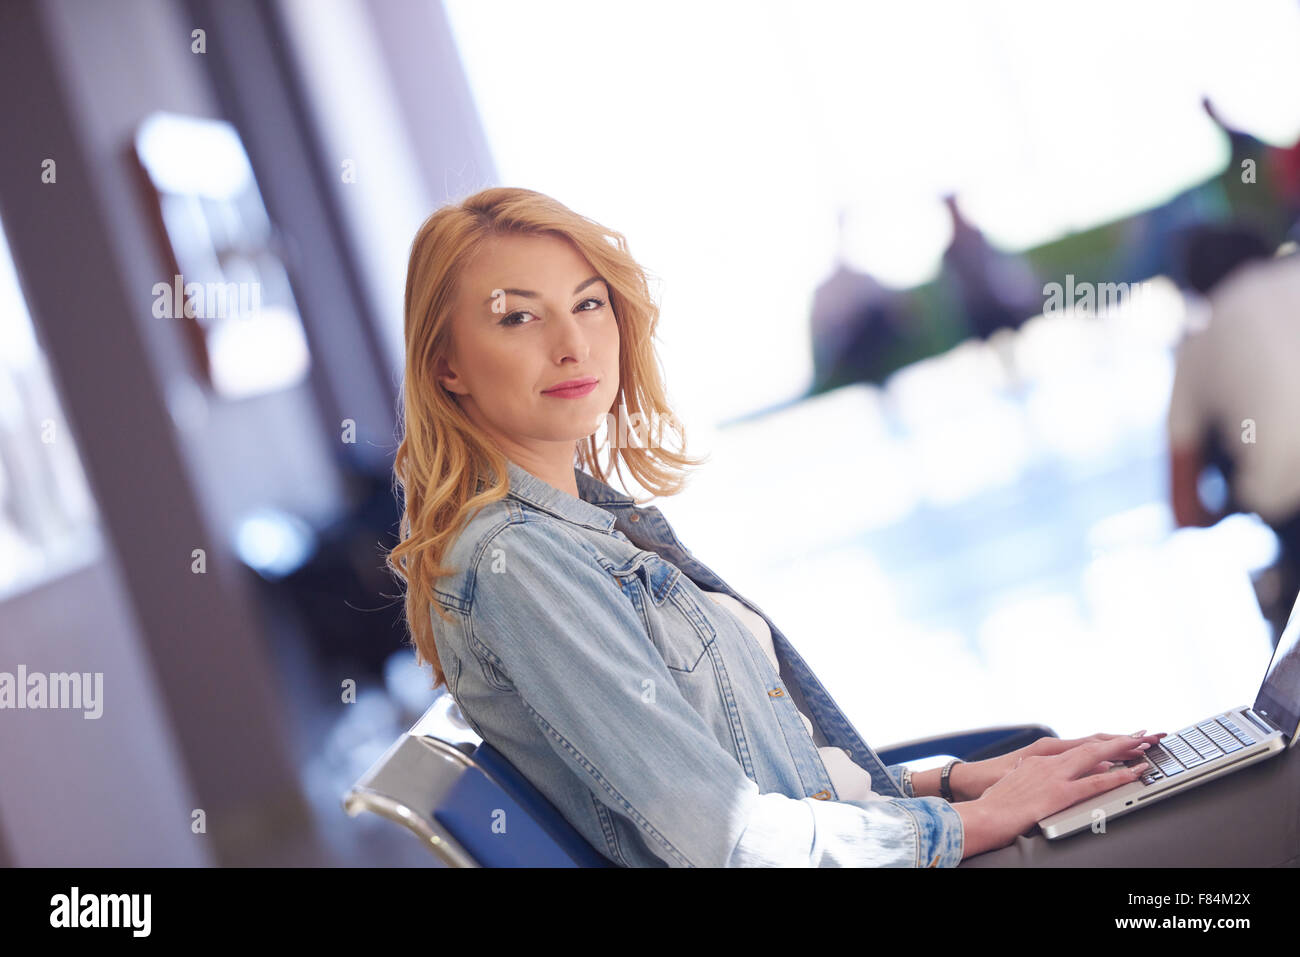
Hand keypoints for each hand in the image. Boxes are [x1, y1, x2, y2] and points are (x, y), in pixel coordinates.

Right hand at [951, 729, 1166, 800]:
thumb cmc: (994, 804)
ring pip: (1097, 757)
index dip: (1100, 743)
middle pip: (1091, 746)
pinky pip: (1096, 782)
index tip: (1119, 739)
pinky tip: (1134, 772)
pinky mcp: (1059, 792)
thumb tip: (1043, 776)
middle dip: (1118, 740)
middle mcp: (1048, 761)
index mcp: (1038, 759)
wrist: (982, 815)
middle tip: (1142, 736)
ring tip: (1145, 746)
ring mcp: (1054, 775)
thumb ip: (1032, 776)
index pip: (1077, 747)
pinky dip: (1119, 776)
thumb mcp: (1014, 783)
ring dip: (1123, 750)